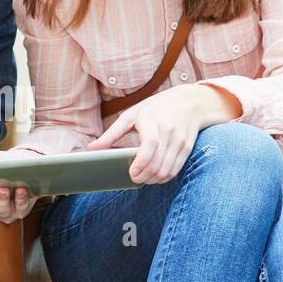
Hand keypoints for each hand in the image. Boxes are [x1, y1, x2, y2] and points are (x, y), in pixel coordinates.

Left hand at [85, 84, 241, 183]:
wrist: (191, 102)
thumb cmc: (155, 108)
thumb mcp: (132, 114)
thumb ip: (112, 133)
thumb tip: (92, 148)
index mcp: (151, 119)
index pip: (150, 144)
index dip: (140, 162)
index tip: (131, 172)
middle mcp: (168, 130)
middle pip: (157, 163)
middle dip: (143, 176)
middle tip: (133, 178)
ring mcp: (180, 140)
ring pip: (166, 170)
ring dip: (152, 180)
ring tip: (142, 178)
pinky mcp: (187, 148)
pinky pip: (175, 170)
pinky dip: (163, 178)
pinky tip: (155, 176)